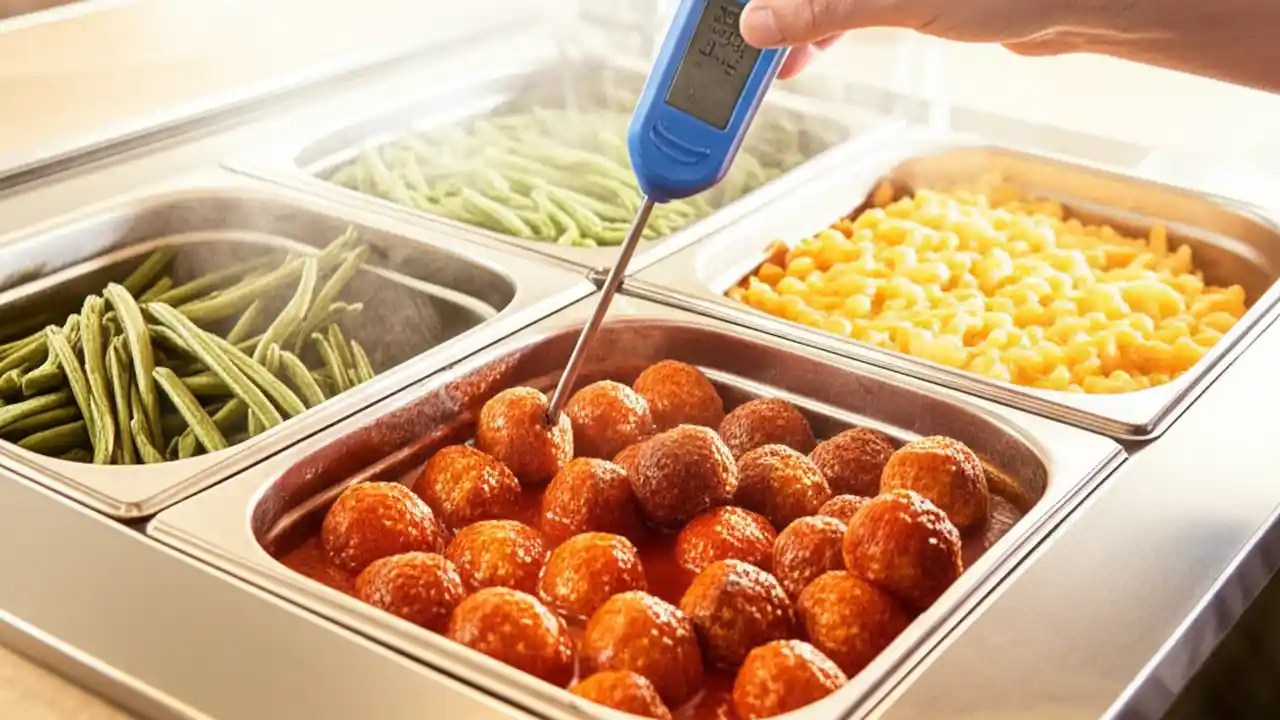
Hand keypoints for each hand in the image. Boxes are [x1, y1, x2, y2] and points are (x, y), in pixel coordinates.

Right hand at [741, 0, 1134, 78]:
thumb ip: (822, 7)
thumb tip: (754, 25)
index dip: (736, 4)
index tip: (714, 25)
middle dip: (757, 11)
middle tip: (726, 53)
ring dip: (782, 25)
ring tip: (757, 69)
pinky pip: (838, 0)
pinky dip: (813, 28)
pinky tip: (799, 58)